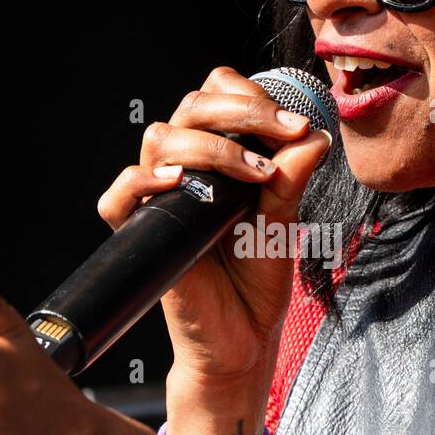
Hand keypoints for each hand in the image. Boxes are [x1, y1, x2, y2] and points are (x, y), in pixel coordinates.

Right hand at [96, 66, 332, 382]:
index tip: (295, 125)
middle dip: (242, 111)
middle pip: (191, 106)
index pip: (218, 96)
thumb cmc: (258, 279)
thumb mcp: (284, 223)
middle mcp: (186, 170)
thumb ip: (292, 178)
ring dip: (211, 146)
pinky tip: (180, 184)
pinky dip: (142, 181)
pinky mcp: (141, 233)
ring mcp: (161, 199)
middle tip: (286, 132)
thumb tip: (315, 134)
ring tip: (256, 176)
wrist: (243, 338)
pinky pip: (119, 196)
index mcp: (219, 156)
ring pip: (160, 139)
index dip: (253, 97)